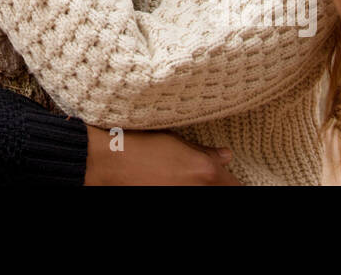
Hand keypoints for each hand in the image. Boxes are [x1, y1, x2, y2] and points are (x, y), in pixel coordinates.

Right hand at [83, 125, 241, 185]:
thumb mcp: (174, 139)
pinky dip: (181, 190)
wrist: (106, 161)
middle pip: (221, 191)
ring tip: (183, 179)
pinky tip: (171, 183)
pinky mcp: (163, 200)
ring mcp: (180, 199)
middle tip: (200, 175)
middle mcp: (197, 191)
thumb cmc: (138, 144)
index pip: (234, 185)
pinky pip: (182, 197)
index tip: (223, 175)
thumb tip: (225, 155)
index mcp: (205, 172)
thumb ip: (203, 151)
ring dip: (199, 187)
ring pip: (202, 195)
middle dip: (217, 184)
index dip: (229, 180)